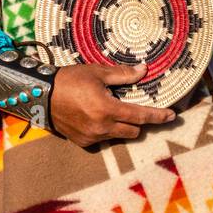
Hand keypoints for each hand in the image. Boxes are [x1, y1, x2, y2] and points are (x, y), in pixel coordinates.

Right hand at [50, 62, 175, 147]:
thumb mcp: (98, 72)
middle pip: (134, 131)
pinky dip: (107, 131)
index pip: (141, 116)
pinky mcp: (82, 143)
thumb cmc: (70, 79)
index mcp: (107, 110)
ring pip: (119, 136)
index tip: (172, 116)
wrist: (40, 95)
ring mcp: (91, 138)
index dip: (158, 116)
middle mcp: (101, 128)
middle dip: (139, 122)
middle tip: (138, 108)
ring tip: (115, 110)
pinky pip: (103, 140)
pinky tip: (98, 117)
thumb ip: (123, 74)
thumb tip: (144, 70)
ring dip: (123, 126)